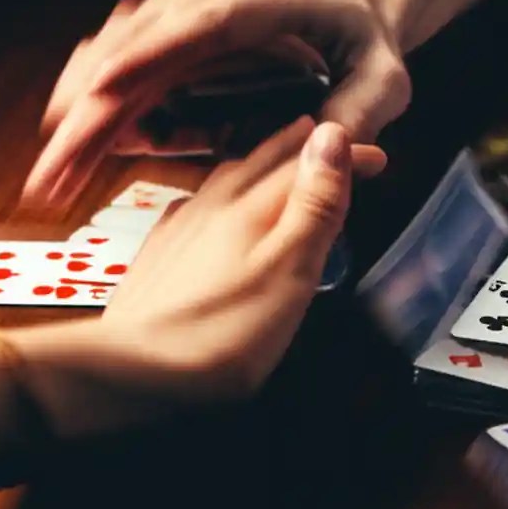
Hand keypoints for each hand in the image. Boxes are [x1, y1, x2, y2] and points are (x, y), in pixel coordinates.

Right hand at [26, 0, 409, 207]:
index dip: (151, 55)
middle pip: (138, 49)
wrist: (344, 7)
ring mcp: (183, 16)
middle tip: (53, 177)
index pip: (206, 24)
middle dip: (90, 114)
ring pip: (113, 59)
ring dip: (79, 122)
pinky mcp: (169, 43)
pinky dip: (96, 116)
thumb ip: (360, 114)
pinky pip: (120, 74)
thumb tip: (332, 150)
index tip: (102, 89)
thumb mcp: (384, 81)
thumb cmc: (363, 42)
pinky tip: (73, 157)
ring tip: (51, 181)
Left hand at [98, 117, 384, 395]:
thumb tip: (331, 137)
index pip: (305, 165)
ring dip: (262, 163)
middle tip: (328, 136)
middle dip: (300, 147)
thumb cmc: (221, 333)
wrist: (130, 373)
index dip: (345, 157)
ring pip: (229, 178)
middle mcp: (213, 206)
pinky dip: (224, 191)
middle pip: (263, 162)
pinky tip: (216, 203)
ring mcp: (181, 228)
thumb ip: (313, 205)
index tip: (377, 156)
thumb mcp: (289, 270)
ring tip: (281, 157)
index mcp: (251, 208)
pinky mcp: (160, 254)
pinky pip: (200, 203)